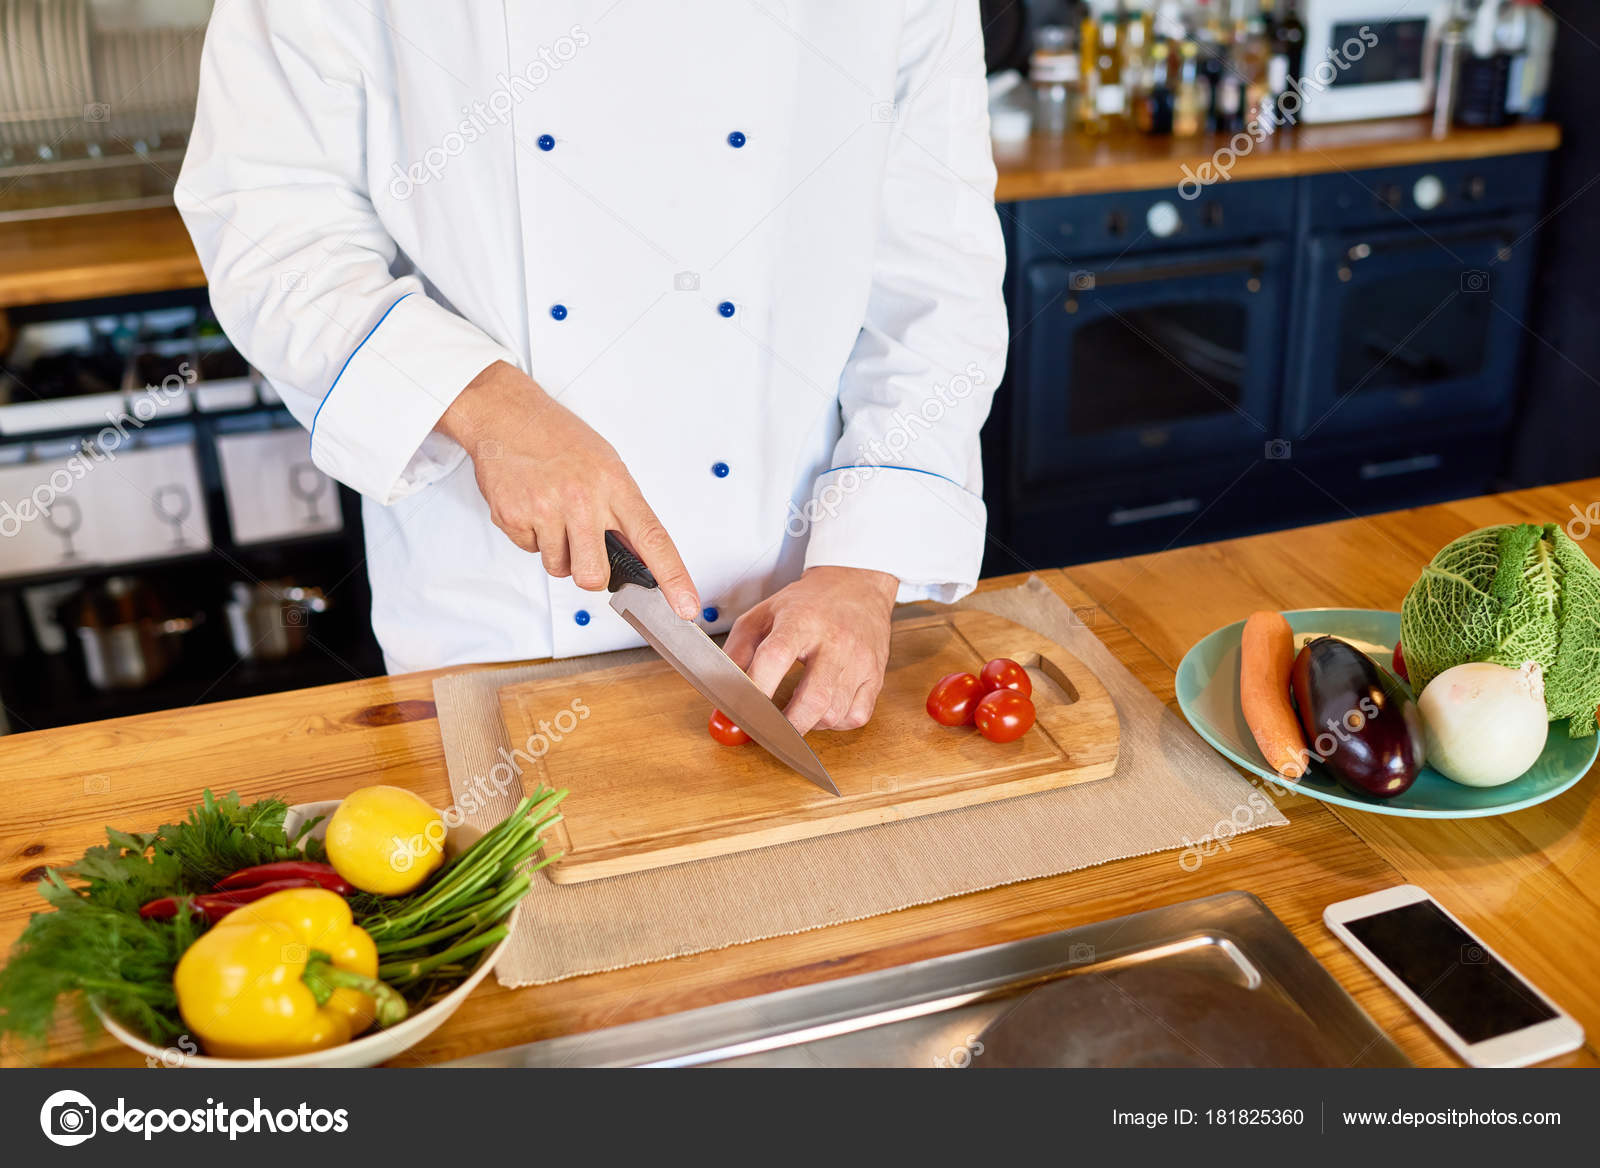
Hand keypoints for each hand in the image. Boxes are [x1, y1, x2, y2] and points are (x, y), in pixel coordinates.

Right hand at [437, 361, 698, 617]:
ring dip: (558, 552)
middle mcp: (583, 499)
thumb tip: (638, 557)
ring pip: (559, 568)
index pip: (653, 539)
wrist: (507, 415)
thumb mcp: (606, 465)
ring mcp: (546, 509)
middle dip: (591, 576)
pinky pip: (530, 551)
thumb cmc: (561, 439)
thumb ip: (622, 510)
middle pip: (594, 575)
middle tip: (584, 550)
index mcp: (615, 485)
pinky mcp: (514, 517)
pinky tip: (532, 506)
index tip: (687, 607)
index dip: (673, 578)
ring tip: (553, 513)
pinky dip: (532, 537)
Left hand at [724, 566, 897, 732]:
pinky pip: (856, 716)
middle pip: (813, 699)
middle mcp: (835, 641)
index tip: (739, 713)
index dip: (756, 690)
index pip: (775, 658)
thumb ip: (737, 652)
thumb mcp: (763, 615)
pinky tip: (824, 708)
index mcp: (801, 620)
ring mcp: (860, 660)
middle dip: (786, 726)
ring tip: (796, 712)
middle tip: (768, 731)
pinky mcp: (875, 676)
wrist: (856, 586)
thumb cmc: (806, 604)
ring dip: (809, 723)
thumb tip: (722, 696)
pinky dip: (836, 723)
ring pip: (835, 713)